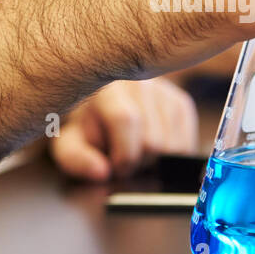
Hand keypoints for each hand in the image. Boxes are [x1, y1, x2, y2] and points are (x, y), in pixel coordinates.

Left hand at [48, 79, 199, 180]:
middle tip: (123, 161)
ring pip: (173, 146)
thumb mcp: (68, 144)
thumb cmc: (83, 126)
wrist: (98, 102)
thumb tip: (101, 172)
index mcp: (108, 86)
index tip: (115, 168)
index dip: (123, 155)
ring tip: (135, 152)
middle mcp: (141, 82)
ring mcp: (166, 91)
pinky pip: (187, 144)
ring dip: (155, 161)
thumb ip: (78, 159)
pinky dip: (170, 157)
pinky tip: (151, 151)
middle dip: (138, 162)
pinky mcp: (181, 103)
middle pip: (154, 140)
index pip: (126, 120)